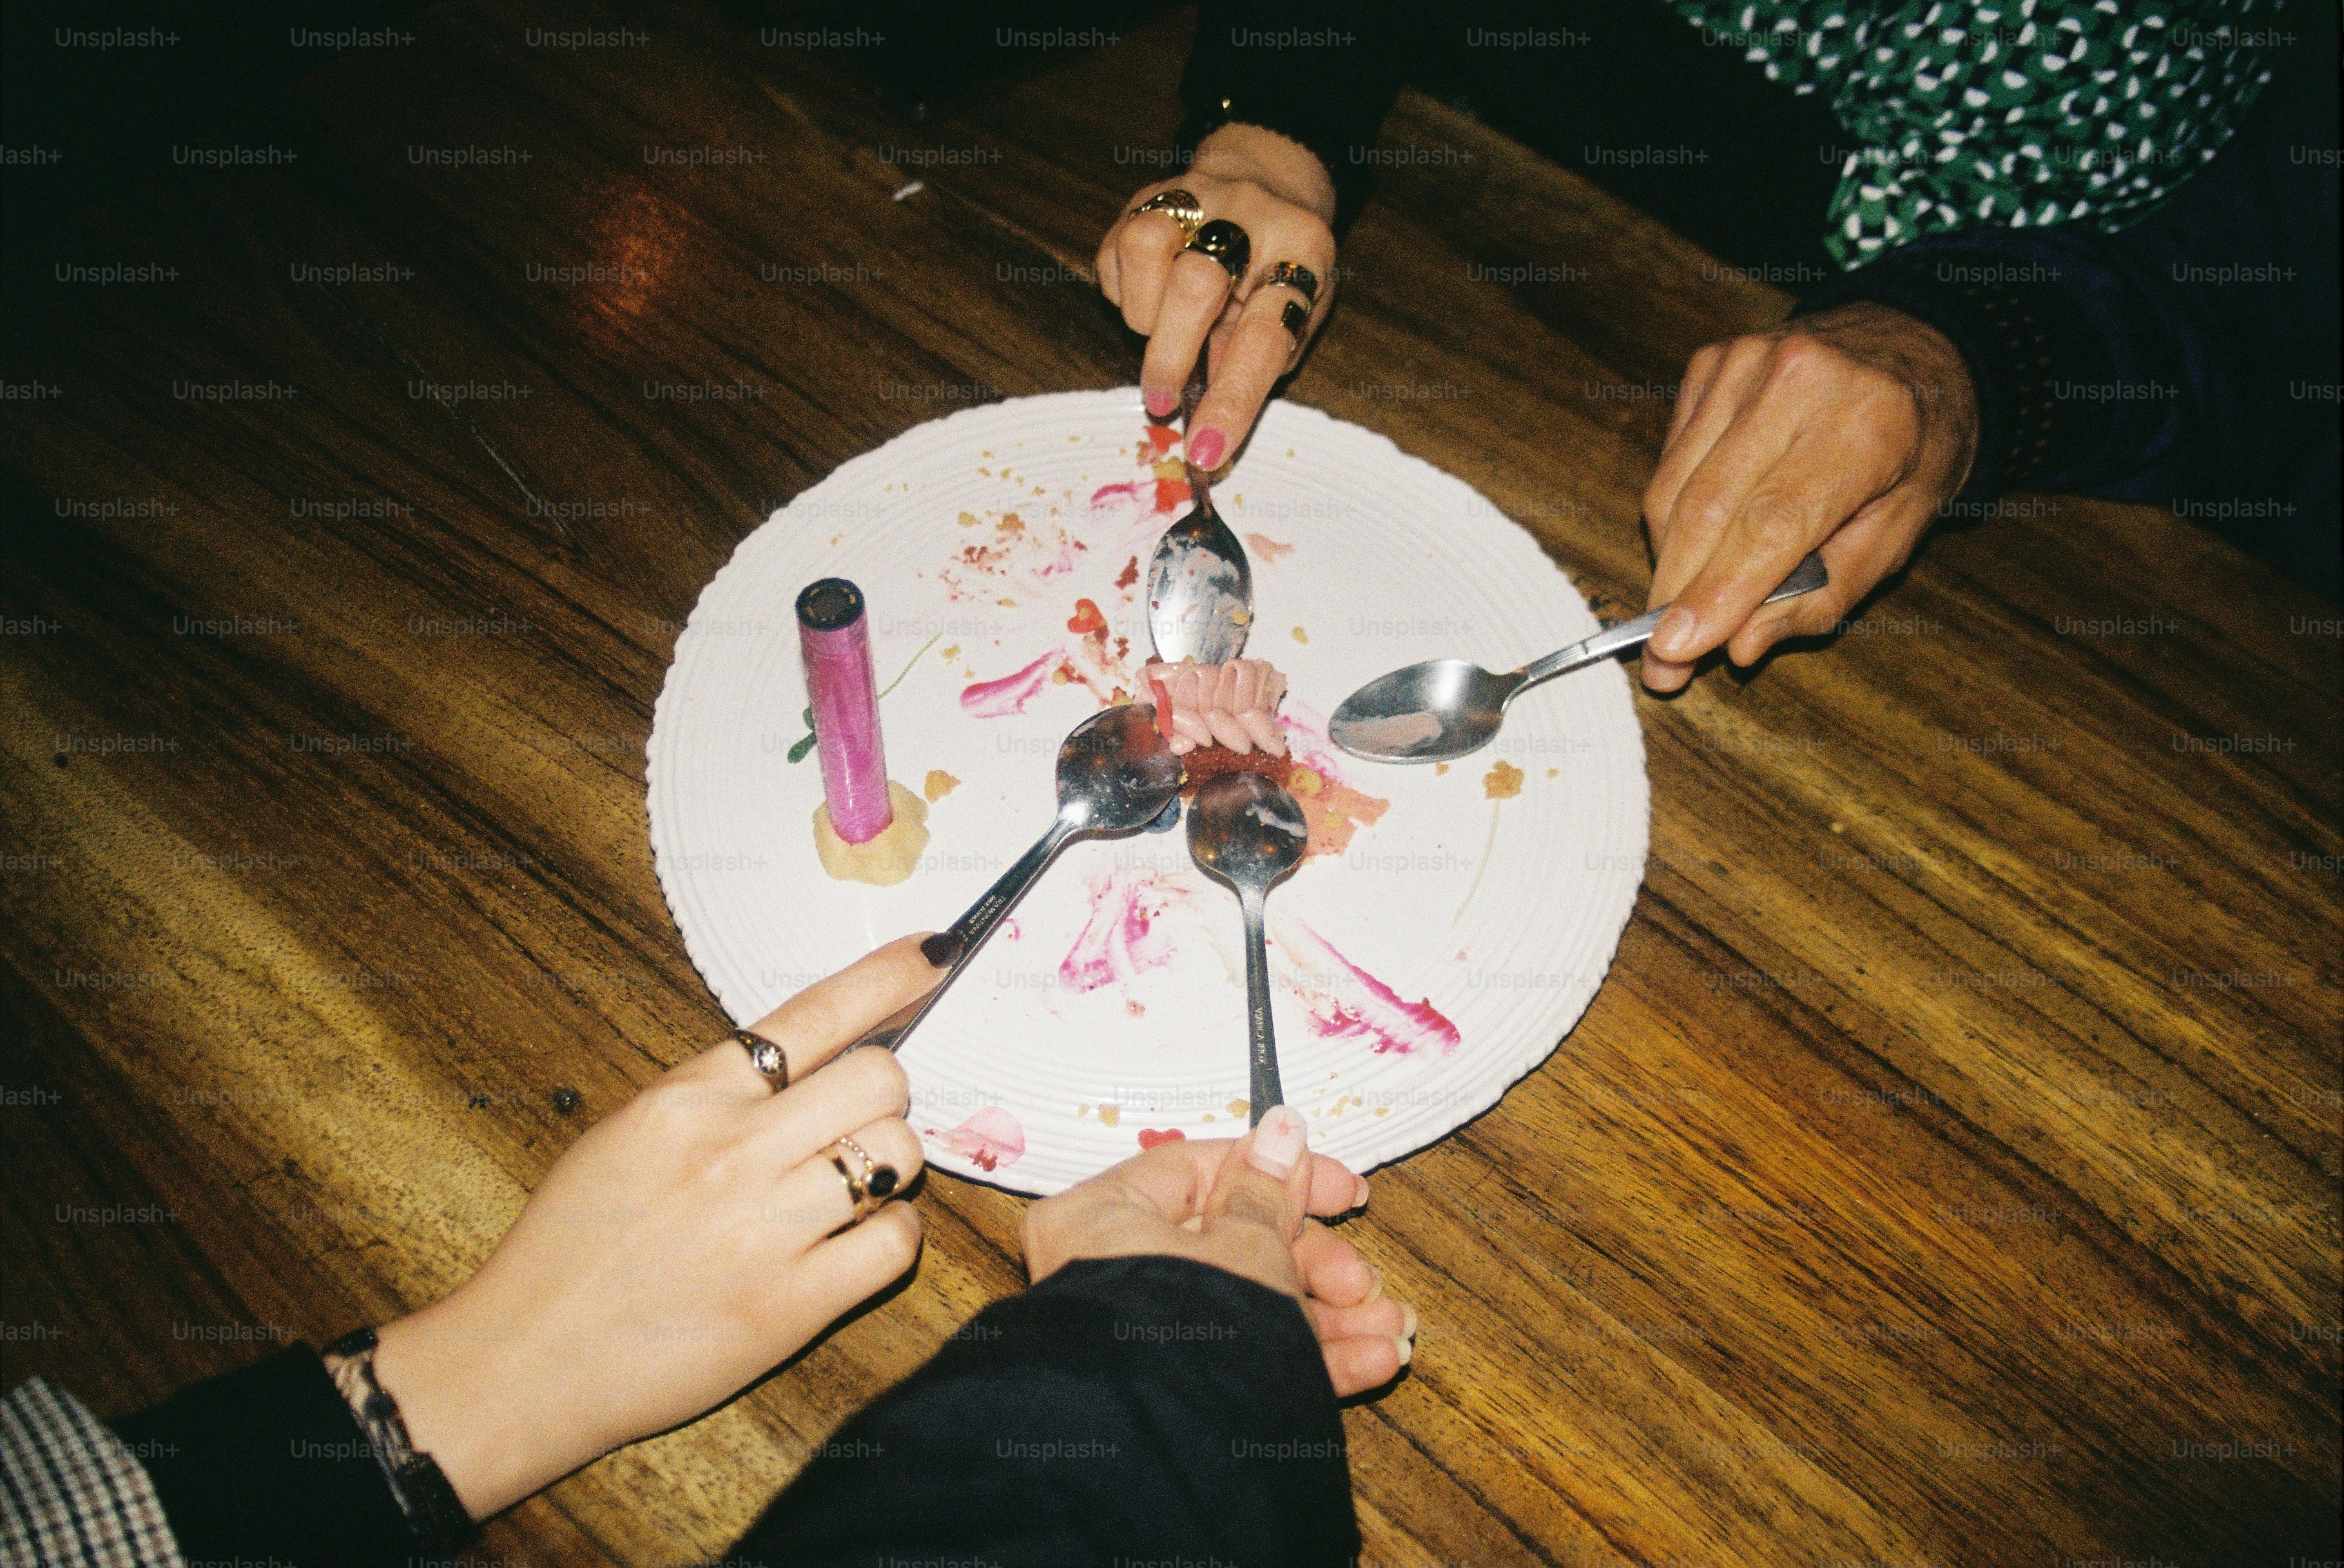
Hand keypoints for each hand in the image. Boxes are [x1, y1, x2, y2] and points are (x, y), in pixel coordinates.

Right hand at [371, 936, 945, 1518]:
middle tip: (855, 1125)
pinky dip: (890, 1238)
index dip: (889, 976)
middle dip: (885, 1095)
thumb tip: (819, 1055)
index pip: (814, 1013)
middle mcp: (730, 1153)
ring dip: (889, 1167)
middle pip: (879, 1078)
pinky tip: (852, 1244)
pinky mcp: (790, 1307)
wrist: (526, 1360)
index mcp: (686, 1099)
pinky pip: (896, 1244)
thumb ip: (716, 1095)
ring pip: (896, 1155)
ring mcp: (763, 1230)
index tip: (937, 953)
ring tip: (847, 1191)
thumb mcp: (627, 1137)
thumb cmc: (572, 1248)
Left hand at [1022, 1105, 1414, 1395]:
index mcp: (1103, 1218)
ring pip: (1248, 1308)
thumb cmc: (1189, 1330)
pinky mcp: (1174, 1388)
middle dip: (1319, 1266)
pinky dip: (1306, 1357)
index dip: (1282, 1176)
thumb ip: (1270, 1192)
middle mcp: (1112, 1275)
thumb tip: (1283, 1131)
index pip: (1200, 1172)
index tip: (1348, 1193)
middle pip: (1234, 1244)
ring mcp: (1144, 1337)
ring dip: (1330, 1317)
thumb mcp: (1247, 1246)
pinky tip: (1376, 1359)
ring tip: (1392, 1328)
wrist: (1163, 1460)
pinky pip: (1242, 1357)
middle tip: (1366, 1282)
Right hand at [1097, 123, 1339, 471]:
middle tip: (1164, 401)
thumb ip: (1257, 364)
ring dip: (1144, 312)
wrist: (1262, 178)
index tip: (1206, 452)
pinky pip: (1114, 254)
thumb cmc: (1277, 269)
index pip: (1264, 337)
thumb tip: (1209, 429)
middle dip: (1170, 356)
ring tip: (1165, 328)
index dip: (1233, 400)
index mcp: (1301, 250)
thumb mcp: (1293, 315)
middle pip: (1195, 284)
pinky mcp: (1145, 197)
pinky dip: (1125, 292)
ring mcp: (1193, 196)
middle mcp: (1248, 212)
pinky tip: (1152, 295)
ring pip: (1144, 250)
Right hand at [1638, 301, 1978, 691]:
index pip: (1770, 524)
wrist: (1915, 346)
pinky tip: (1700, 533)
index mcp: (1867, 427)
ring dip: (1668, 558)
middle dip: (1676, 591)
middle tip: (1661, 656)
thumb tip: (1740, 644)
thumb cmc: (1915, 449)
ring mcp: (1746, 363)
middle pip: (1707, 507)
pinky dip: (1674, 510)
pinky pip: (1670, 457)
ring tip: (1679, 602)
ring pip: (1674, 486)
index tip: (1674, 650)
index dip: (1717, 592)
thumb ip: (1825, 593)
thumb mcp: (1900, 532)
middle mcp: (1800, 382)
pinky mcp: (1711, 361)